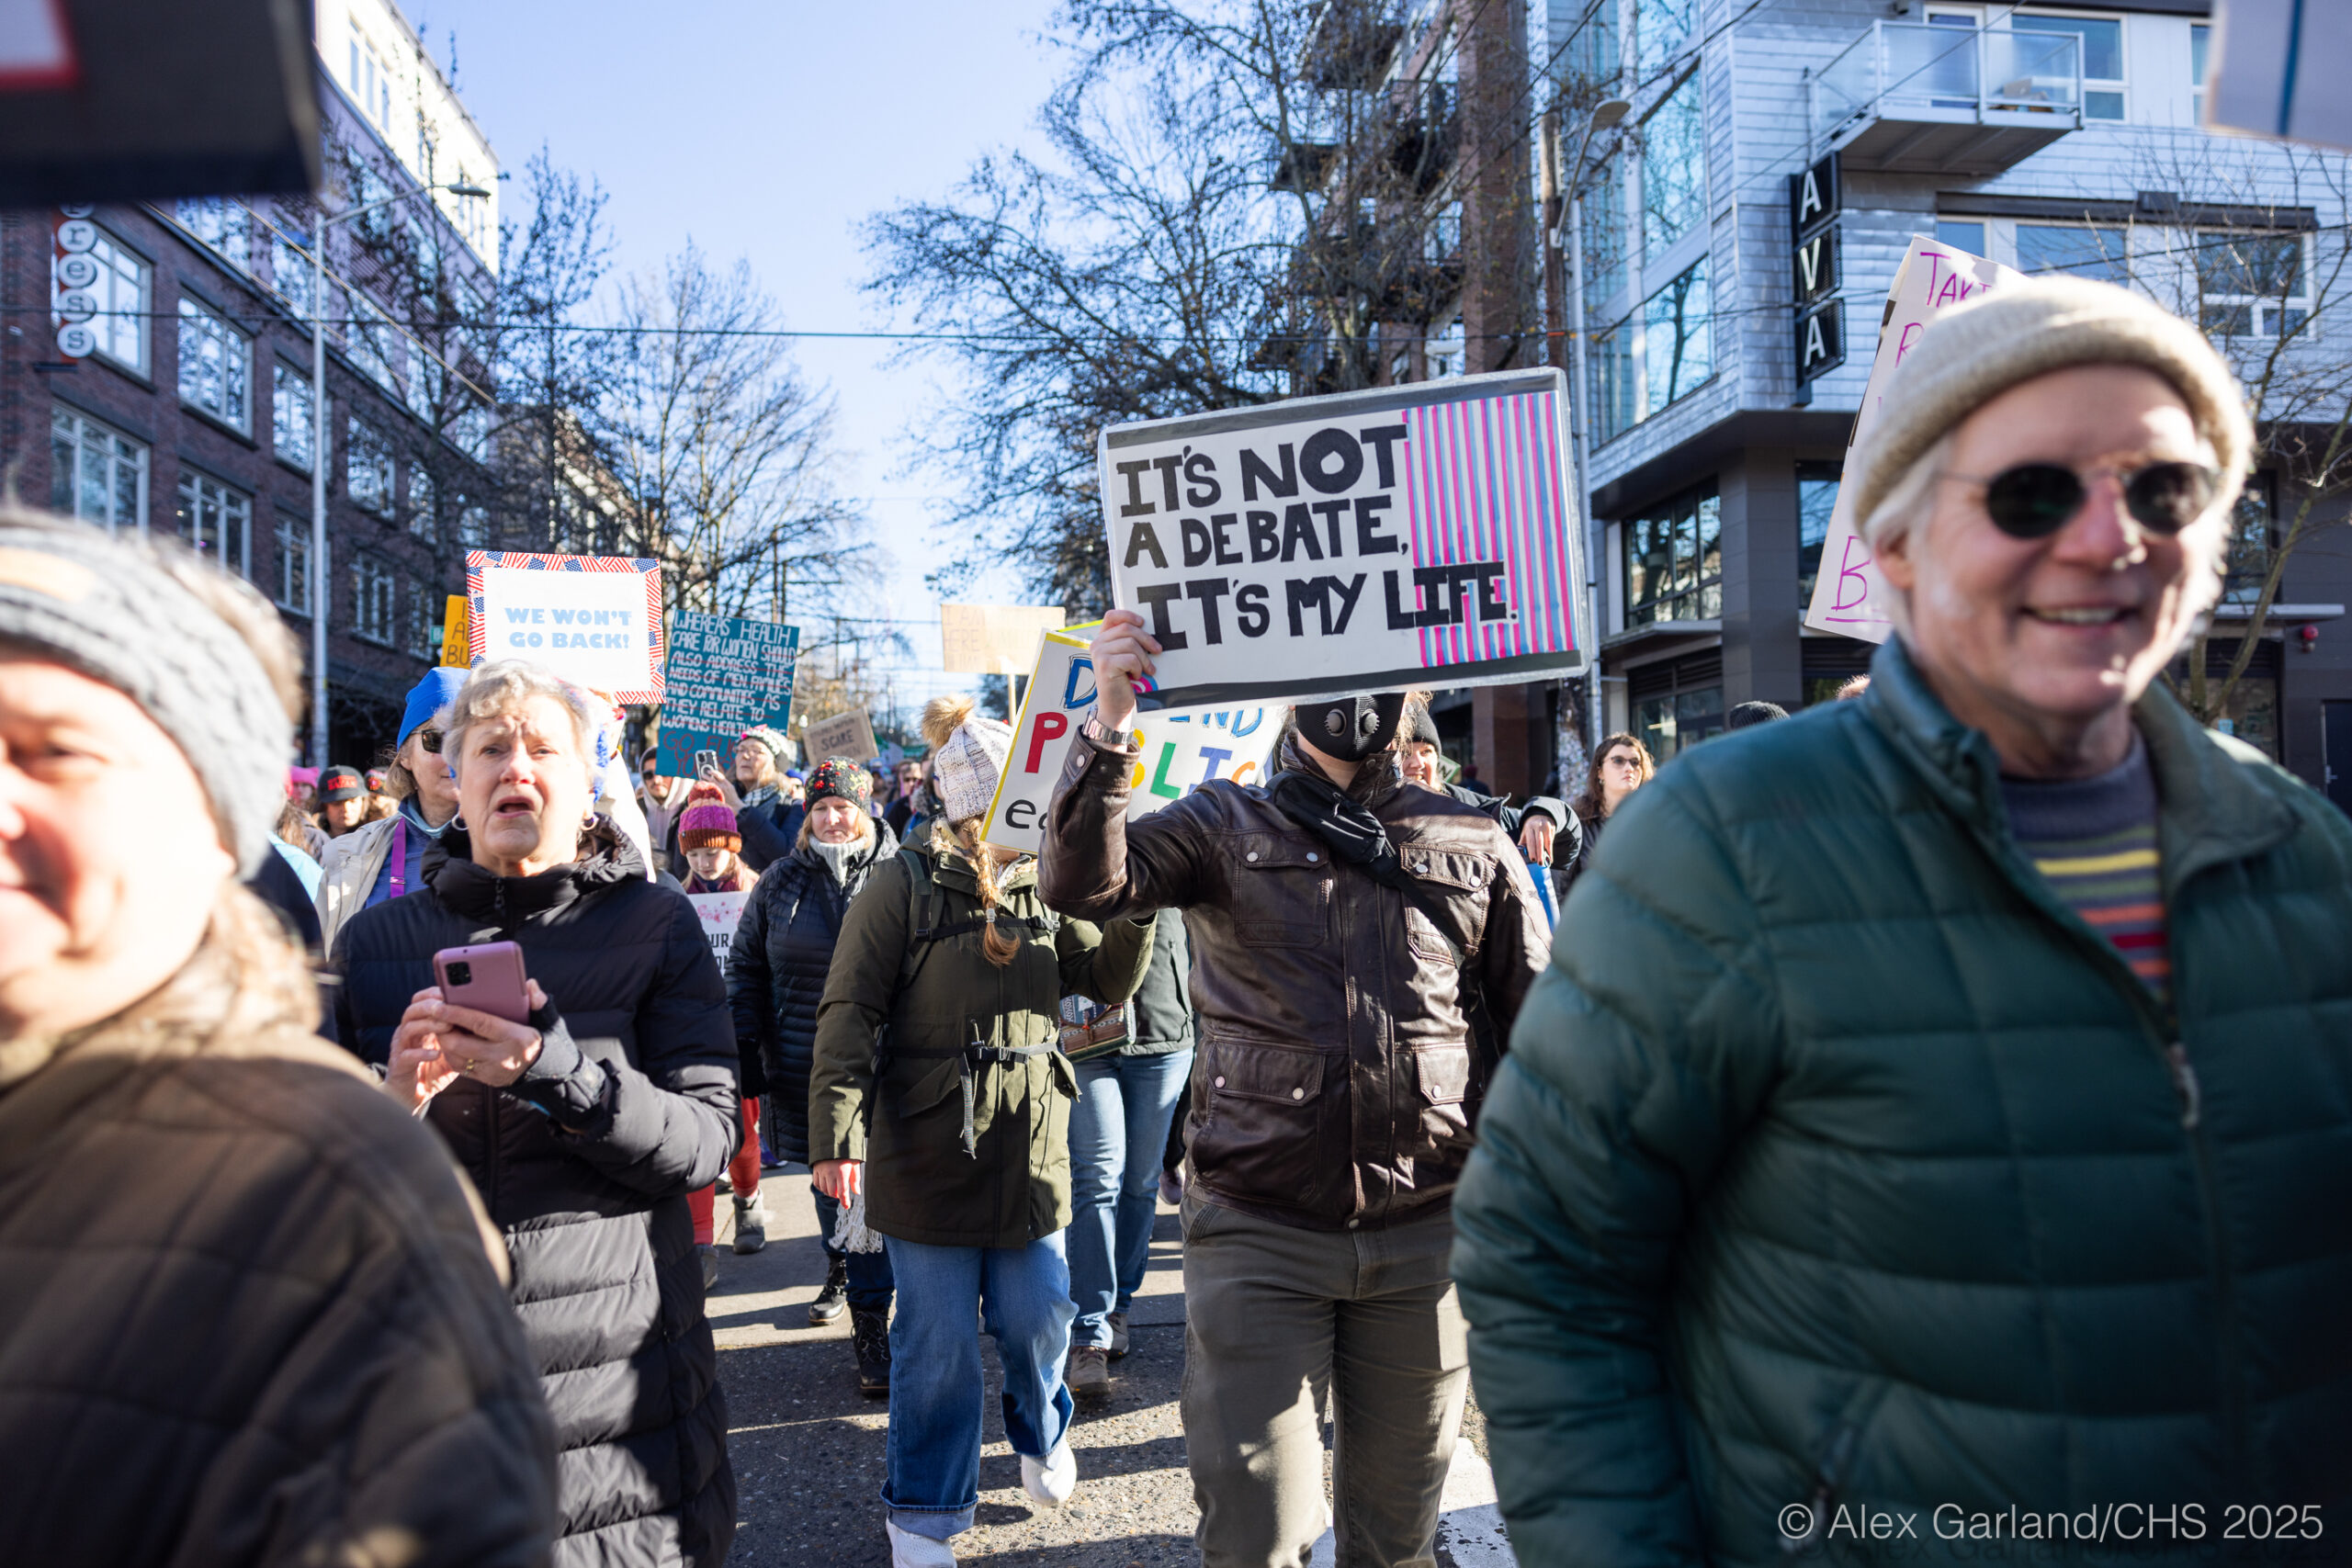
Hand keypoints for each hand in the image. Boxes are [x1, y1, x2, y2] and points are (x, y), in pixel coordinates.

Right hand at [384, 986, 462, 1112]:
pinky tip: (437, 1053)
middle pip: (411, 1011)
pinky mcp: (399, 1066)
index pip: (420, 1002)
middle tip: (447, 1006)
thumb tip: (487, 1020)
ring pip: (408, 1029)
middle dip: (430, 1006)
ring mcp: (400, 1049)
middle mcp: (406, 1034)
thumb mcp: (451, 1049)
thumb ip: (461, 1035)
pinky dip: (422, 1053)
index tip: (449, 992)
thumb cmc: (434, 1069)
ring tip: (446, 1027)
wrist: (413, 1095)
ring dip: (428, 1025)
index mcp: (418, 1026)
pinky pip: (407, 1056)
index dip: (432, 995)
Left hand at [402, 979, 548, 1088]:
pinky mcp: (486, 1080)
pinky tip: (453, 1042)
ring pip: (456, 1058)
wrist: (549, 1072)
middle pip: (461, 1044)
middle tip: (437, 1016)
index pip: (480, 1024)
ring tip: (443, 1027)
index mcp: (516, 1038)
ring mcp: (492, 1071)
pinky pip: (460, 1068)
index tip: (440, 1005)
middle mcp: (502, 1057)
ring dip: (446, 1042)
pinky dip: (453, 1054)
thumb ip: (538, 1001)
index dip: (457, 1014)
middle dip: (444, 1030)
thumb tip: (528, 984)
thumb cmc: (545, 1040)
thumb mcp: (547, 1019)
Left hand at [700, 764, 742, 808]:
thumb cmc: (732, 795)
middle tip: (702, 774)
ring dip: (705, 781)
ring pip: (710, 785)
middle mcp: (723, 787)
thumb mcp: (731, 787)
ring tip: (701, 780)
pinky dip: (706, 788)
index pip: (719, 775)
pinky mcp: (716, 797)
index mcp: (727, 784)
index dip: (713, 772)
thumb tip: (716, 777)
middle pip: (712, 779)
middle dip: (706, 776)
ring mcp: (719, 792)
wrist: (735, 805)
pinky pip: (709, 791)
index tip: (708, 771)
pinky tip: (703, 787)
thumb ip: (724, 782)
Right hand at [813, 1158, 862, 1201]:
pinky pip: (816, 1183)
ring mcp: (822, 1171)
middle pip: (832, 1192)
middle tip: (841, 1194)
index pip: (843, 1192)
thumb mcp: (855, 1164)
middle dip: (837, 1196)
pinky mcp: (816, 1169)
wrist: (833, 1140)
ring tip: (834, 1190)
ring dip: (829, 1192)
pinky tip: (826, 1186)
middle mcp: (830, 1173)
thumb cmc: (847, 1153)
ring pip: (824, 1189)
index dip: (845, 1201)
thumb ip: (855, 1179)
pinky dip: (821, 1187)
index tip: (847, 1206)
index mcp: (842, 1172)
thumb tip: (857, 1192)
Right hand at [1088, 609, 1160, 732]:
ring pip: (1131, 643)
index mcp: (1102, 639)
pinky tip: (1136, 676)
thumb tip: (1150, 629)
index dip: (1128, 615)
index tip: (1143, 623)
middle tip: (1158, 651)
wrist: (1116, 706)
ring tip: (1146, 670)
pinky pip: (1131, 658)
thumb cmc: (1125, 682)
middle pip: (1127, 629)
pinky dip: (1139, 668)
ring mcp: (1099, 654)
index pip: (1112, 616)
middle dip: (1147, 639)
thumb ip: (1130, 642)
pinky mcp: (1105, 665)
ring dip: (1144, 659)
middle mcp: (1097, 644)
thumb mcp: (1127, 657)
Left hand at [1518, 815, 1555, 866]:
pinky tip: (1550, 858)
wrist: (1540, 816)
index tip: (1533, 859)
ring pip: (1547, 842)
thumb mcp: (1525, 833)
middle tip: (1540, 863)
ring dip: (1547, 853)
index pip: (1531, 840)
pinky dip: (1550, 850)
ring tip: (1547, 862)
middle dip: (1540, 853)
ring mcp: (1546, 826)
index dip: (1532, 850)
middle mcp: (1538, 826)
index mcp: (1529, 827)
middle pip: (1539, 842)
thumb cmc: (1530, 828)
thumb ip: (1523, 842)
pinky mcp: (1552, 828)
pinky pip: (1551, 841)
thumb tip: (1520, 854)